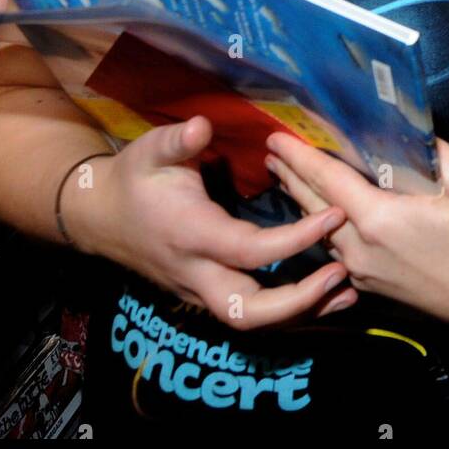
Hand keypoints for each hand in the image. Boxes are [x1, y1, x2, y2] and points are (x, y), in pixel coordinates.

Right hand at [66, 116, 351, 330]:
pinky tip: (322, 298)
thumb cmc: (133, 178)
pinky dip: (287, 313)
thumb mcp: (151, 150)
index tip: (334, 216)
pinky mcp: (206, 295)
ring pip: (252, 322)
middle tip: (342, 274)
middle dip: (300, 302)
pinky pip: (249, 314)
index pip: (251, 250)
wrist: (101, 217)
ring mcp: (200, 291)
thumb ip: (178, 141)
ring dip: (301, 314)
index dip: (296, 239)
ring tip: (348, 294)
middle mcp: (197, 273)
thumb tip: (201, 126)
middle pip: (250, 312)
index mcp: (192, 235)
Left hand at [265, 133, 448, 334]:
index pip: (326, 178)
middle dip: (290, 175)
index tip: (276, 135)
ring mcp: (365, 272)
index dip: (299, 154)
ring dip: (301, 201)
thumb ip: (432, 151)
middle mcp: (361, 248)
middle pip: (312, 205)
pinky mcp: (374, 286)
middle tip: (271, 151)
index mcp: (379, 219)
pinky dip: (319, 226)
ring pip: (320, 230)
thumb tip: (405, 126)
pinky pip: (335, 251)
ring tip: (287, 176)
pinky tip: (319, 215)